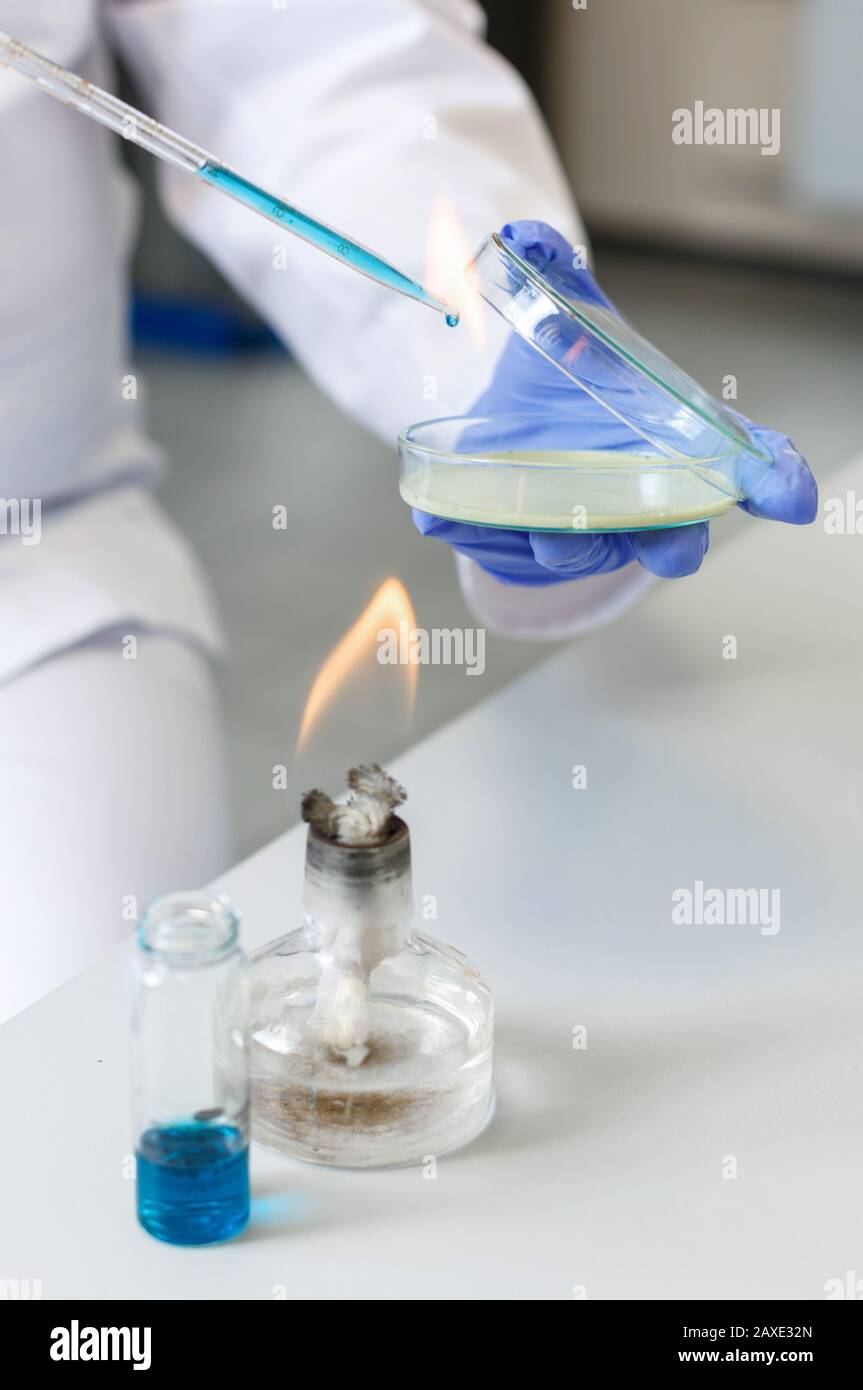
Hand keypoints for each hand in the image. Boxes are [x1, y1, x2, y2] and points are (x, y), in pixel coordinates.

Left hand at [413, 221, 816, 586]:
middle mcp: (639, 501)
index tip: (791, 495)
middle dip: (670, 541)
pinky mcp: (517, 552)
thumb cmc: (561, 376)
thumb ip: (557, 277)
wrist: (499, 423)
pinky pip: (502, 556)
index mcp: (676, 446)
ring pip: (584, 554)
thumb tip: (527, 237)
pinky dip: (484, 537)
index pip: (743, 464)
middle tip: (668, 543)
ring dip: (569, 546)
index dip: (771, 478)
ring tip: (544, 527)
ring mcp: (582, 536)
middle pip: (674, 537)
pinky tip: (446, 511)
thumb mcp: (566, 318)